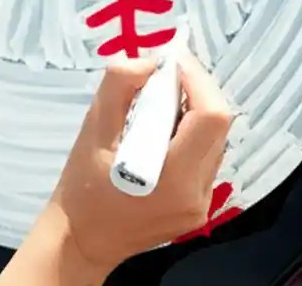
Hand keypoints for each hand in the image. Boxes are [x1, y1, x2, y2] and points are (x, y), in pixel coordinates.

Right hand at [31, 50, 233, 279]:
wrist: (82, 240)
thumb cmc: (82, 186)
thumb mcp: (93, 129)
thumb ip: (119, 86)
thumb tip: (149, 61)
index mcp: (174, 176)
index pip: (211, 116)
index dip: (197, 79)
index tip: (171, 60)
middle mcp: (198, 193)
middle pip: (219, 125)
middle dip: (196, 90)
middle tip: (165, 74)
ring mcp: (202, 204)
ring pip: (216, 140)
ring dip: (196, 110)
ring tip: (162, 100)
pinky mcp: (200, 208)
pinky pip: (207, 158)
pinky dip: (191, 134)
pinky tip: (165, 131)